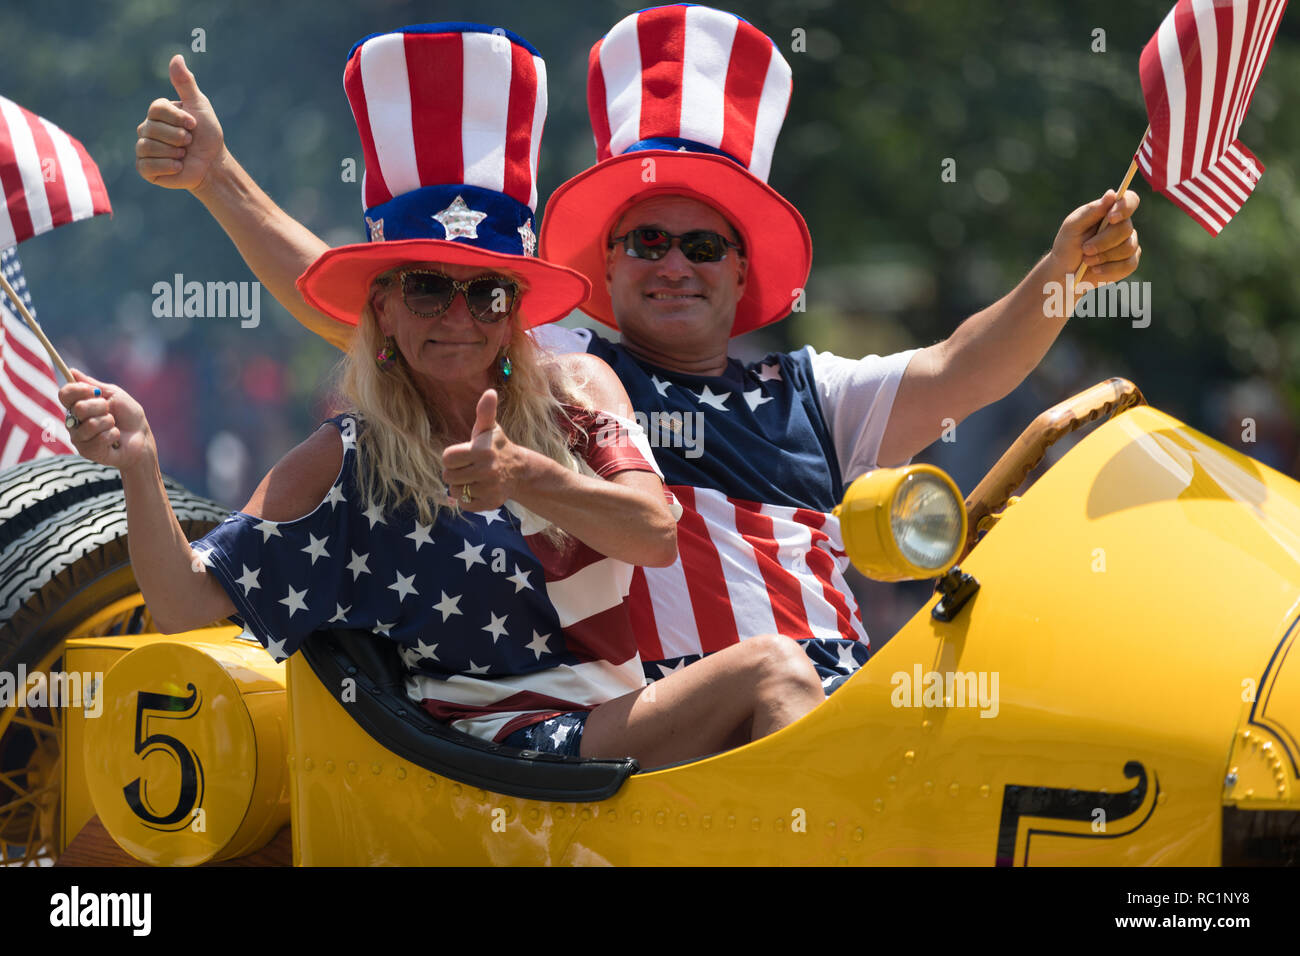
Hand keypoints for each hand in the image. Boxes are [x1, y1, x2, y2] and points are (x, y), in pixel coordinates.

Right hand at [58, 369, 155, 471]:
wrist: (141, 437)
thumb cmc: (128, 415)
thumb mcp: (113, 394)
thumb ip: (92, 385)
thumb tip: (71, 370)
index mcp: (77, 405)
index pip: (65, 394)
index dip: (79, 390)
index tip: (95, 391)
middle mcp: (73, 421)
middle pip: (79, 408)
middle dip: (101, 408)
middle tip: (110, 412)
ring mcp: (78, 437)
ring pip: (89, 424)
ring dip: (109, 423)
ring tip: (113, 426)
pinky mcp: (87, 451)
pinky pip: (98, 439)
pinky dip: (112, 435)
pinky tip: (115, 438)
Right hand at [135, 54, 225, 192]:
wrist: (212, 165)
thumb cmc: (207, 135)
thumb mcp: (199, 106)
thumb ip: (186, 84)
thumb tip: (177, 56)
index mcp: (157, 112)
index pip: (157, 108)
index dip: (179, 118)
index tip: (194, 125)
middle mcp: (146, 128)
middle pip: (152, 128)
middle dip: (179, 137)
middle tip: (189, 143)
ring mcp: (144, 148)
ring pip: (147, 146)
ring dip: (174, 152)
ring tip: (184, 155)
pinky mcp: (145, 168)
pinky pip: (147, 165)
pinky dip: (167, 166)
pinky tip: (178, 166)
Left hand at [441, 390, 529, 510]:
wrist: (519, 471)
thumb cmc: (496, 446)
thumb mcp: (489, 429)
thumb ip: (485, 411)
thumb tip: (490, 392)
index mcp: (481, 451)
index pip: (446, 459)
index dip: (452, 458)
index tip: (464, 455)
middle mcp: (486, 470)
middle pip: (448, 477)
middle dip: (455, 472)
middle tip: (469, 468)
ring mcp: (489, 488)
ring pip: (455, 492)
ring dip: (461, 486)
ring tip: (474, 479)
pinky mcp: (490, 503)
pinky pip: (465, 505)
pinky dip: (468, 499)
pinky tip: (479, 490)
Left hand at [1051, 189, 1141, 284]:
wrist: (1064, 273)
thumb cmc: (1067, 246)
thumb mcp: (1072, 226)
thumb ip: (1091, 211)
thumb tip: (1111, 194)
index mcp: (1110, 212)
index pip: (1130, 200)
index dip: (1125, 206)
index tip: (1111, 218)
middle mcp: (1122, 226)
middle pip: (1126, 228)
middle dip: (1104, 241)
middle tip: (1085, 249)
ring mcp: (1129, 244)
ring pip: (1128, 247)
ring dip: (1104, 256)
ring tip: (1087, 260)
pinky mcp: (1129, 263)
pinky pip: (1128, 264)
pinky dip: (1109, 269)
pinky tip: (1096, 270)